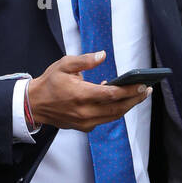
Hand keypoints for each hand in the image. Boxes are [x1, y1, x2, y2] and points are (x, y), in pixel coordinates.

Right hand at [27, 51, 150, 131]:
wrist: (34, 105)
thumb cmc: (49, 83)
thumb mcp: (64, 65)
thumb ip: (84, 60)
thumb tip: (102, 55)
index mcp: (80, 95)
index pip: (111, 94)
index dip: (129, 91)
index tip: (142, 85)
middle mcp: (84, 111)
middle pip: (117, 108)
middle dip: (134, 100)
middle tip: (147, 91)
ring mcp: (84, 122)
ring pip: (113, 116)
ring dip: (127, 107)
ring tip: (139, 96)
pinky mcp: (84, 127)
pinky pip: (104, 120)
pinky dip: (114, 110)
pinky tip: (120, 100)